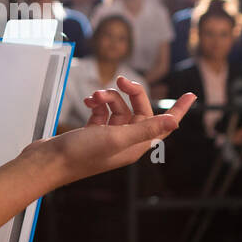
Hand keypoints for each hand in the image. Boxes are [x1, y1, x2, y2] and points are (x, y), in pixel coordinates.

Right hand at [28, 76, 194, 188]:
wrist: (49, 162)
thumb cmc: (81, 154)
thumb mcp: (117, 138)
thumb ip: (146, 129)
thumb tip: (174, 121)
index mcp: (136, 146)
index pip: (164, 126)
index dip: (178, 110)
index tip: (192, 95)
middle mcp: (126, 141)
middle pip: (139, 109)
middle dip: (130, 93)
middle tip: (120, 79)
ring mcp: (109, 136)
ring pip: (118, 107)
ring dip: (108, 97)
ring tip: (94, 97)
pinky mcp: (93, 132)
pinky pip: (102, 111)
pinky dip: (97, 103)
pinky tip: (88, 102)